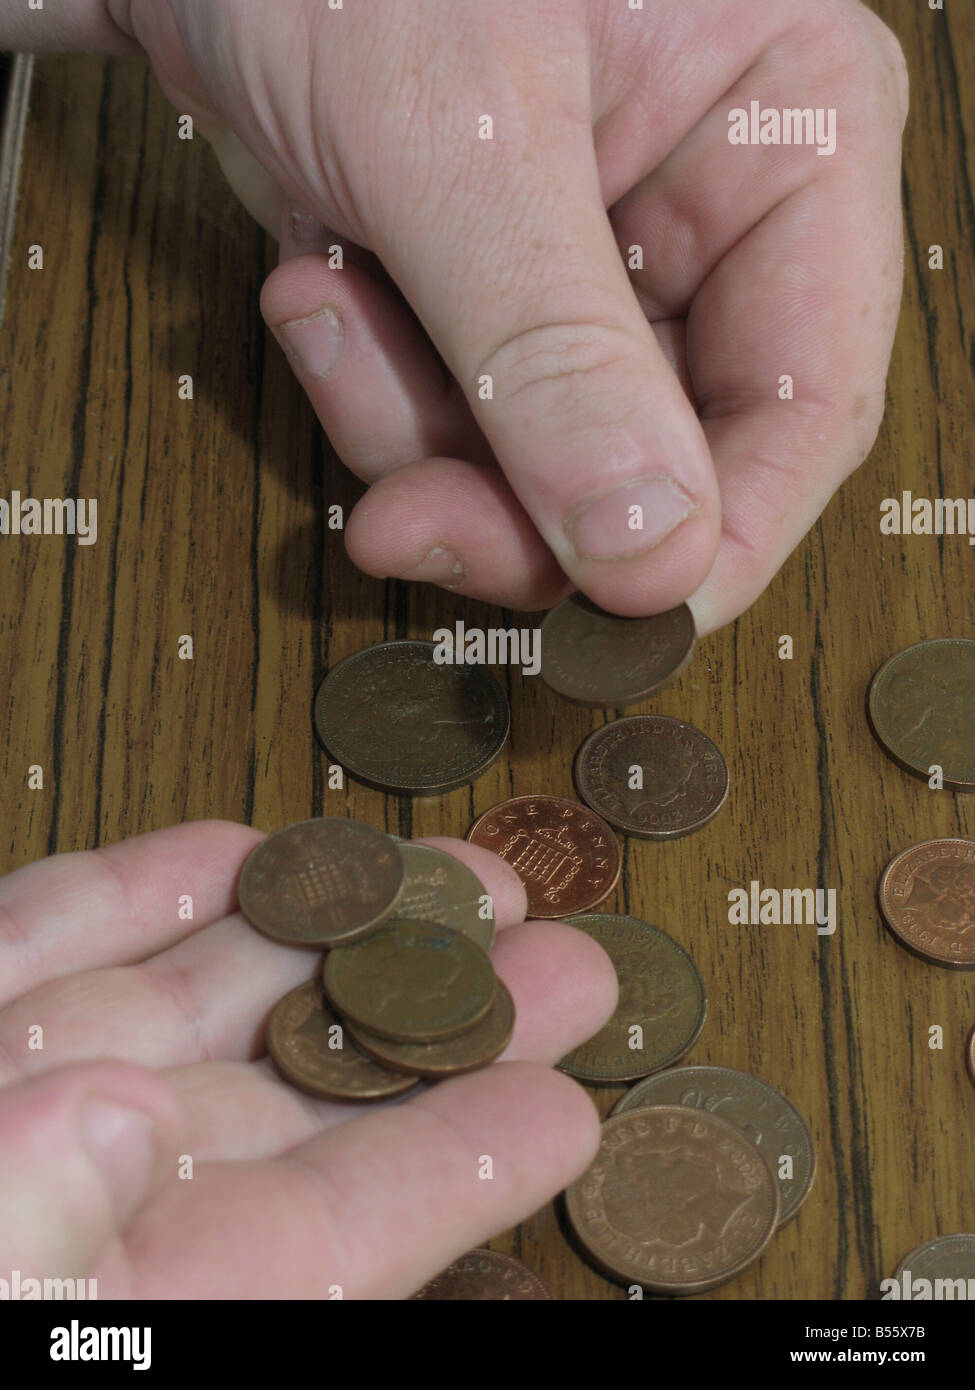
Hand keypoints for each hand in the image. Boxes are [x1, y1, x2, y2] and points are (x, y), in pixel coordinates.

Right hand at [0, 822, 615, 1296]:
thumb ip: (28, 1232)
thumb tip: (113, 1113)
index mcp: (108, 1306)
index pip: (313, 1245)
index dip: (446, 1174)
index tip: (563, 1108)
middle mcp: (73, 1197)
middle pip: (280, 1102)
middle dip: (423, 1022)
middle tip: (551, 958)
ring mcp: (7, 1087)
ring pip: (182, 1003)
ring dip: (311, 931)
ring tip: (443, 879)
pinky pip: (45, 943)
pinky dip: (138, 891)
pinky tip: (242, 851)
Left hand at [110, 0, 906, 628]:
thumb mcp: (463, 136)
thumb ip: (560, 353)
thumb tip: (653, 556)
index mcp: (788, 133)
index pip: (810, 404)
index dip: (720, 540)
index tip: (615, 623)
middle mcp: (707, 216)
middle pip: (664, 461)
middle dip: (517, 504)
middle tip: (406, 517)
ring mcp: (591, 268)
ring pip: (542, 465)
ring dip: (416, 434)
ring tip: (328, 302)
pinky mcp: (488, 297)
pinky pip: (457, 423)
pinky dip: (374, 392)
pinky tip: (317, 287)